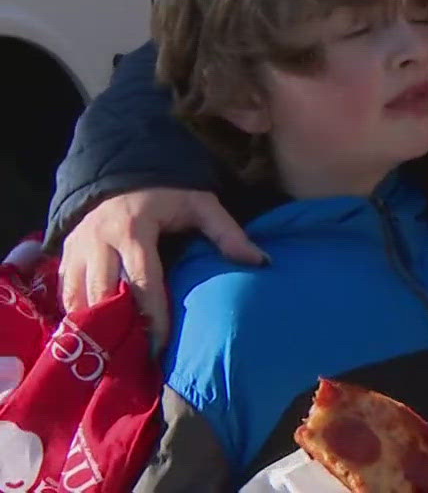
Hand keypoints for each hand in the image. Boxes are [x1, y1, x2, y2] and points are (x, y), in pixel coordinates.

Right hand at [59, 188, 265, 346]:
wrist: (123, 171)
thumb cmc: (168, 194)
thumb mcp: (201, 205)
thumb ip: (227, 233)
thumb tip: (261, 262)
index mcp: (134, 230)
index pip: (142, 281)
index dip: (150, 315)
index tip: (159, 346)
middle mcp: (99, 241)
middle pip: (103, 293)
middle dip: (115, 327)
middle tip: (130, 358)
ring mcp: (77, 249)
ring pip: (77, 297)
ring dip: (92, 326)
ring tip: (109, 355)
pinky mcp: (66, 256)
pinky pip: (66, 293)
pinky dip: (76, 315)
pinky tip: (91, 336)